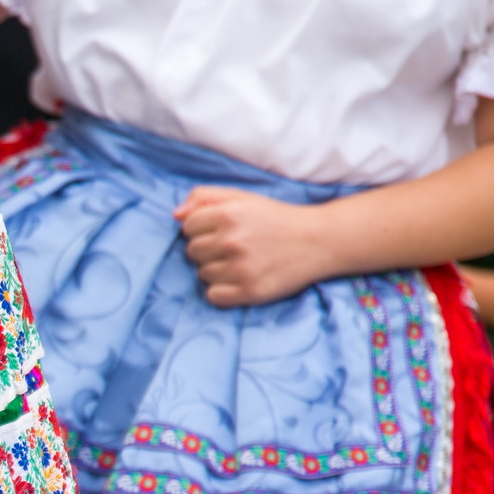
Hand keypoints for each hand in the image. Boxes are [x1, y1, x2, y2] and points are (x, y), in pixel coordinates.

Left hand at [174, 186, 339, 307]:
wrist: (317, 241)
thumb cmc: (275, 218)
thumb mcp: (242, 198)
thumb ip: (205, 197)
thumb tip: (176, 215)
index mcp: (228, 214)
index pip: (187, 227)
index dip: (202, 229)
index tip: (222, 230)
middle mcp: (232, 241)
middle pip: (192, 252)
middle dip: (208, 249)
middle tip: (234, 247)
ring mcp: (241, 268)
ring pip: (202, 275)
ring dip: (216, 270)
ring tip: (241, 262)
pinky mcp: (249, 292)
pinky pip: (213, 296)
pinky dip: (222, 291)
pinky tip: (240, 279)